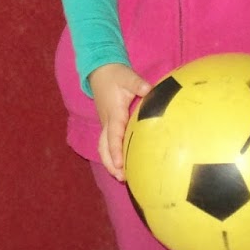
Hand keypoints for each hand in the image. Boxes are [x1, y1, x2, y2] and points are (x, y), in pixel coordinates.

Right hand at [88, 63, 150, 181]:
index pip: (113, 136)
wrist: (100, 71)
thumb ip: (138, 84)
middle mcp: (107, 122)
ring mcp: (106, 124)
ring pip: (103, 148)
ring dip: (110, 162)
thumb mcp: (128, 76)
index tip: (121, 164)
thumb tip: (149, 90)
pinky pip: (107, 143)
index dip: (116, 151)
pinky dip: (112, 155)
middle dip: (111, 164)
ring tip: (121, 176)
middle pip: (104, 148)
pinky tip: (123, 164)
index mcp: (114, 113)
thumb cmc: (116, 75)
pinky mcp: (108, 124)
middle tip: (121, 177)